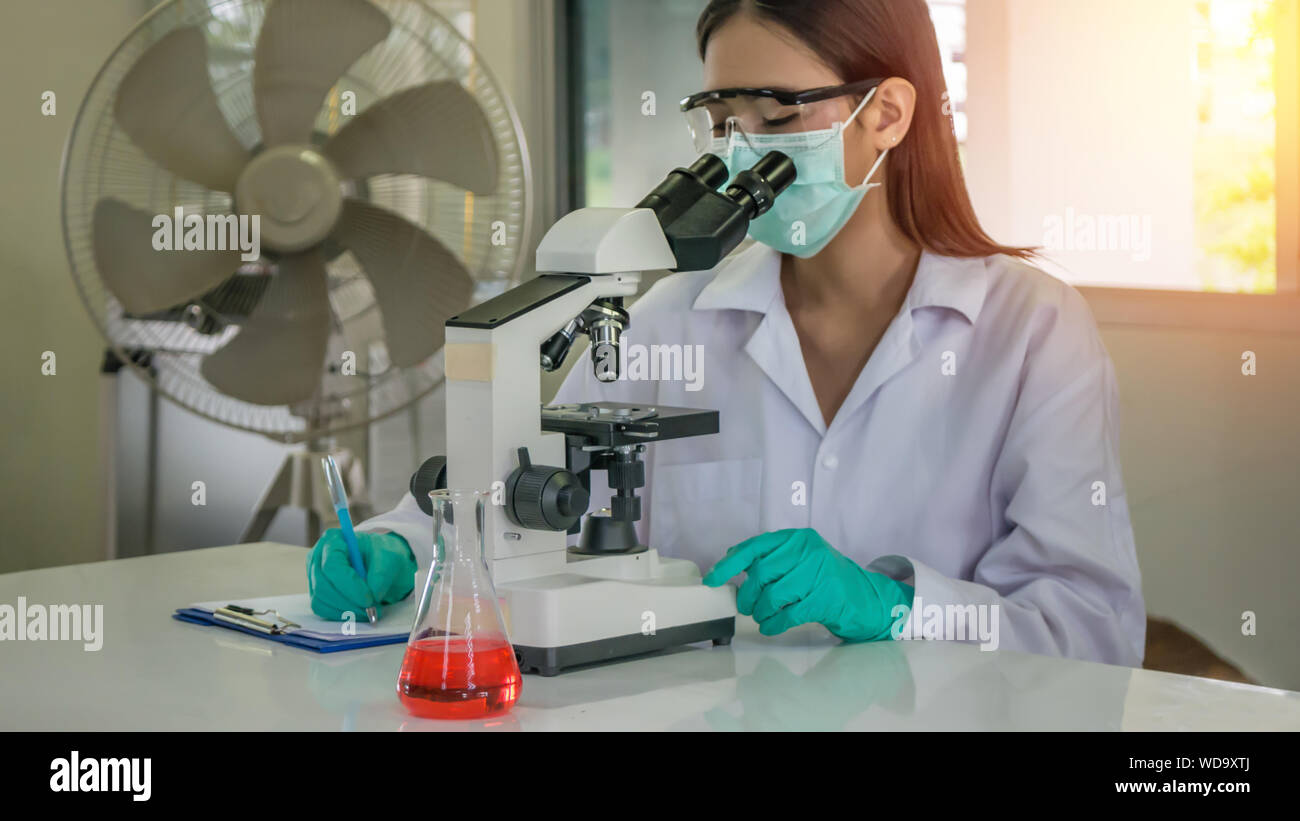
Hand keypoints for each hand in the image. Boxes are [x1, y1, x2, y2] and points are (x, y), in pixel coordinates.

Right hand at [307, 530, 416, 621]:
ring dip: (346, 611)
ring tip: (369, 611)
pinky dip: (341, 615)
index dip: (349, 585)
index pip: (331, 566)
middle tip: (372, 610)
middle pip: (322, 586)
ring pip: (320, 600)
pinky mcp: (316, 592)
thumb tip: (373, 595)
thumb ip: (381, 573)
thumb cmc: (381, 554)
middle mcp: (317, 557)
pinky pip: (322, 609)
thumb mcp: (389, 556)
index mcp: (333, 540)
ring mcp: (314, 576)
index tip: (369, 599)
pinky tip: (358, 611)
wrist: (379, 561)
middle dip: (349, 602)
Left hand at [702, 528, 913, 640]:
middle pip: (761, 575)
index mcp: (797, 538)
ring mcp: (820, 574)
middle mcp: (808, 551)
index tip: (711, 579)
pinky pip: (789, 614)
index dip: (728, 564)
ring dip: (761, 612)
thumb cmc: (826, 579)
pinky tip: (771, 626)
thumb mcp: (800, 559)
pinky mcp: (827, 599)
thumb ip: (770, 556)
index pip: (754, 547)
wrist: (866, 599)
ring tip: (762, 617)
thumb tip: (730, 557)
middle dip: (748, 595)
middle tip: (747, 607)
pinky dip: (774, 624)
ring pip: (773, 596)